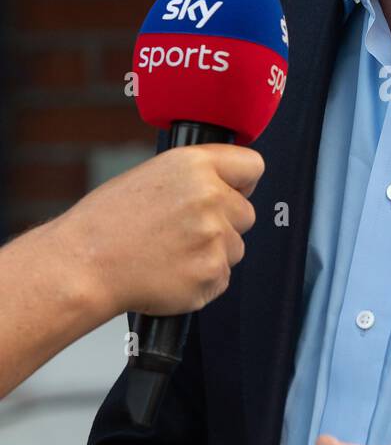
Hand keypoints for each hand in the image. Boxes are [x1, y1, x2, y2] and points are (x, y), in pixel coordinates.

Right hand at [53, 143, 264, 317]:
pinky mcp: (212, 273)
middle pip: (246, 213)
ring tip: (170, 252)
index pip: (252, 166)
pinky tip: (170, 272)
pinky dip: (202, 280)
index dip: (242, 181)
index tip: (234, 190)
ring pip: (236, 247)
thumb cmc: (107, 223)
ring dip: (212, 253)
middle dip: (223, 223)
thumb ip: (196, 177)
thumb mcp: (150, 175)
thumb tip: (229, 185)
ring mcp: (215, 237)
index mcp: (194, 165)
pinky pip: (222, 277)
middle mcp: (210, 197)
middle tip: (182, 231)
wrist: (84, 265)